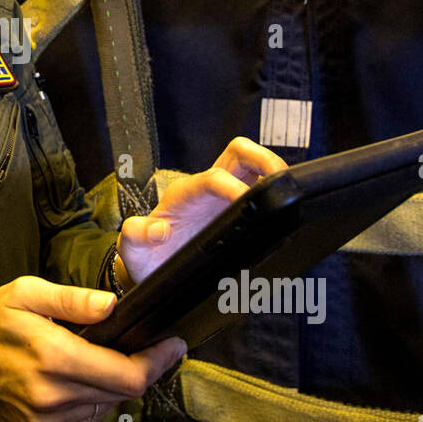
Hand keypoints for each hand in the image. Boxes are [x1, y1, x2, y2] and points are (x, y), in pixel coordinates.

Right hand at [0, 276, 186, 421]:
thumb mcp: (27, 293)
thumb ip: (71, 298)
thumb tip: (110, 305)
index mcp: (53, 357)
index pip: (127, 376)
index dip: (157, 363)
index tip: (172, 346)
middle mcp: (52, 396)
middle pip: (122, 392)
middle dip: (136, 368)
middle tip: (134, 346)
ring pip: (107, 408)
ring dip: (109, 386)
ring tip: (90, 362)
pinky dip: (90, 403)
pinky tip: (72, 383)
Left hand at [116, 136, 287, 286]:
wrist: (154, 268)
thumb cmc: (145, 256)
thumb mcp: (132, 250)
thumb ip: (136, 237)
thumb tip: (158, 228)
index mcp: (184, 194)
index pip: (214, 177)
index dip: (233, 186)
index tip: (246, 203)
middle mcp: (206, 188)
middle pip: (240, 152)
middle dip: (264, 159)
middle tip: (282, 184)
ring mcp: (224, 196)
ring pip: (254, 165)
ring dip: (274, 171)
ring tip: (290, 194)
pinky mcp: (237, 208)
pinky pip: (260, 187)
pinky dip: (275, 191)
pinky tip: (284, 210)